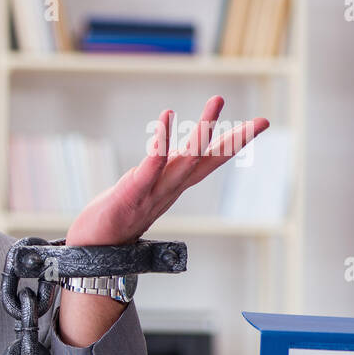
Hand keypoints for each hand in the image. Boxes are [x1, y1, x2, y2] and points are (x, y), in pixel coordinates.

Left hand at [65, 95, 269, 246]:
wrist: (92, 253)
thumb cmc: (113, 221)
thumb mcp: (140, 193)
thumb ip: (154, 176)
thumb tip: (164, 156)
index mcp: (172, 186)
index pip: (208, 162)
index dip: (234, 143)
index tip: (261, 123)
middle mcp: (168, 189)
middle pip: (206, 160)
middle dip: (233, 138)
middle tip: (261, 119)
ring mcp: (152, 193)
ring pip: (185, 161)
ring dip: (202, 131)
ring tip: (217, 102)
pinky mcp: (130, 196)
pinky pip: (148, 170)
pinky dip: (159, 147)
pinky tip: (165, 122)